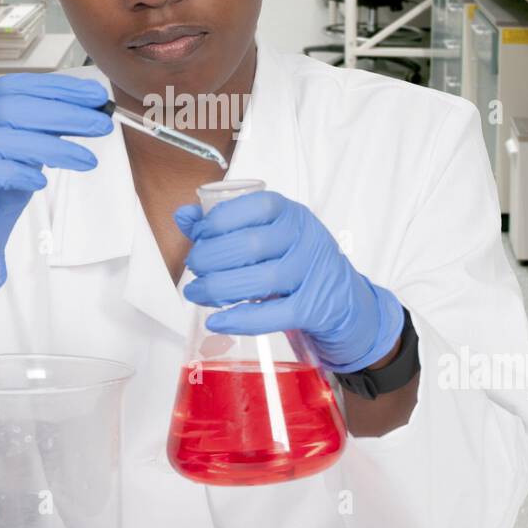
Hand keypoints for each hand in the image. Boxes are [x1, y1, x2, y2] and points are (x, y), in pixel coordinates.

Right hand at [0, 73, 112, 296]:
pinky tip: (41, 181)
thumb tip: (88, 110)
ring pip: (2, 140)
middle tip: (101, 125)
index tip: (95, 96)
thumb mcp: (21, 151)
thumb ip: (42, 129)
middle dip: (63, 115)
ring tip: (86, 160)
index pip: (15, 86)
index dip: (57, 88)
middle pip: (12, 108)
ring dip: (52, 148)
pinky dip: (19, 173)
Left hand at [174, 190, 403, 372]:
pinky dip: (241, 320)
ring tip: (197, 293)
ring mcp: (312, 273)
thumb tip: (184, 215)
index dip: (218, 221)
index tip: (198, 236)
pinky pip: (274, 315)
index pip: (253, 207)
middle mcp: (305, 237)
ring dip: (219, 289)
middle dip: (211, 258)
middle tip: (194, 268)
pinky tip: (217, 321)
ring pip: (260, 280)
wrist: (344, 300)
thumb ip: (224, 224)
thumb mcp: (267, 235)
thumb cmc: (295, 263)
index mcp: (290, 213)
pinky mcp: (315, 308)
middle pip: (250, 245)